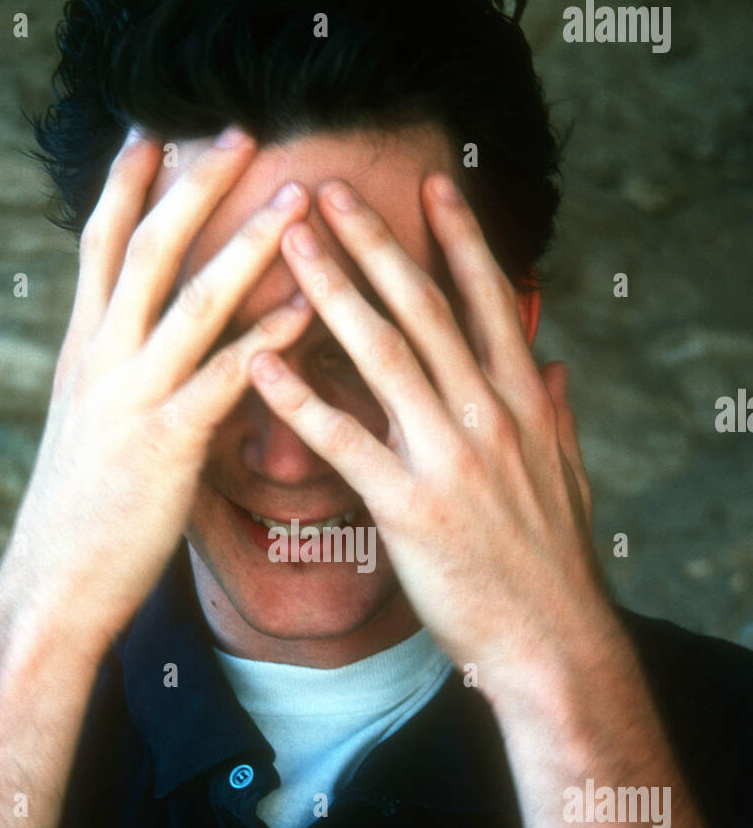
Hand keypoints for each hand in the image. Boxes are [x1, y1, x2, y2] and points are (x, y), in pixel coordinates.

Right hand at [0, 127, 312, 651]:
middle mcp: (102, 359)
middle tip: (241, 131)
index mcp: (83, 350)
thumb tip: (143, 343)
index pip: (100, 246)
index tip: (154, 131)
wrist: (53, 582)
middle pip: (147, 249)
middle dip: (194, 185)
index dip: (124, 185)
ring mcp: (132, 398)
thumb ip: (115, 374)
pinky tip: (307, 312)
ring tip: (298, 200)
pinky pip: (225, 378)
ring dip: (248, 245)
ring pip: (192, 301)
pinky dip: (268, 340)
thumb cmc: (81, 509)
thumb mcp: (87, 423)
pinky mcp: (167, 444)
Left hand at [248, 172, 612, 691]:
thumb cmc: (553, 566)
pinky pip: (345, 443)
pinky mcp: (411, 509)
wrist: (551, 644)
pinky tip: (259, 364)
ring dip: (332, 292)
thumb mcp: (569, 479)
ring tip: (288, 245)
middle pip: (426, 310)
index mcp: (526, 404)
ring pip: (384, 356)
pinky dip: (300, 400)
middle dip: (377, 243)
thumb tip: (556, 367)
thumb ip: (556, 417)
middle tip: (329, 191)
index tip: (431, 184)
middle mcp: (489, 417)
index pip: (489, 303)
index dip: (459, 239)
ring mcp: (450, 460)